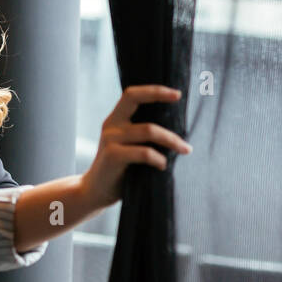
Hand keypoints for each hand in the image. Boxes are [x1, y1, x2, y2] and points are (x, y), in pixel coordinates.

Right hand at [80, 85, 191, 208]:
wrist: (96, 191)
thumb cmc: (120, 170)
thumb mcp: (128, 146)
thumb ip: (142, 135)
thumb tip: (178, 127)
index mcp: (115, 119)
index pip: (132, 94)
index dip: (154, 90)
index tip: (177, 94)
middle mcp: (111, 125)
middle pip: (134, 99)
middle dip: (160, 96)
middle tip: (181, 104)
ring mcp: (110, 140)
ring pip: (148, 130)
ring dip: (171, 140)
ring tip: (185, 150)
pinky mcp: (113, 156)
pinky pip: (144, 153)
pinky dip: (159, 158)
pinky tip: (163, 165)